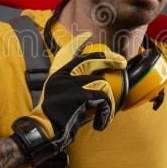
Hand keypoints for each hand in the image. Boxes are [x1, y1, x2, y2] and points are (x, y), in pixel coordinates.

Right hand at [10, 31, 126, 165]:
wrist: (44, 132)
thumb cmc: (57, 122)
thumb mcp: (66, 103)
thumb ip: (79, 93)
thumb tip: (100, 91)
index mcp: (58, 76)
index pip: (67, 53)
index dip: (77, 43)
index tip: (86, 35)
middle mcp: (62, 76)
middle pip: (89, 60)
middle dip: (109, 58)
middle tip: (122, 61)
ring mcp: (69, 83)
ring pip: (101, 83)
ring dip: (108, 102)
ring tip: (106, 115)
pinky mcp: (77, 94)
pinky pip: (102, 97)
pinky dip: (106, 111)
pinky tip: (100, 124)